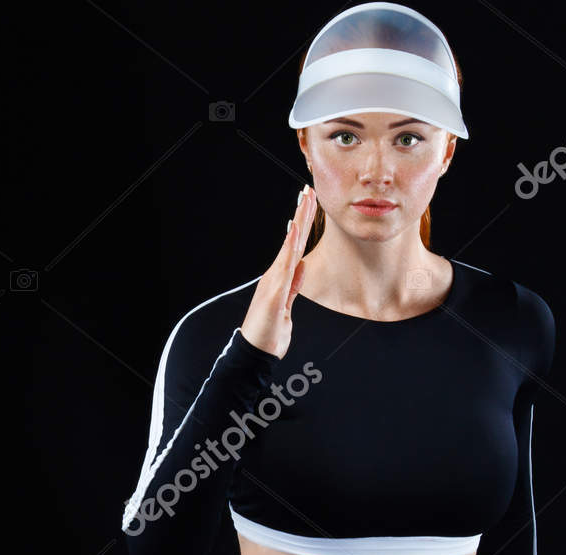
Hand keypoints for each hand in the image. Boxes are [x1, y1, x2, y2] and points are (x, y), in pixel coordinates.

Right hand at [240, 185, 315, 358]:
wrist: (256, 351)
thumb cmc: (269, 333)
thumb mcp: (287, 306)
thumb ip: (294, 286)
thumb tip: (302, 267)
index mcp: (281, 277)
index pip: (295, 246)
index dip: (303, 224)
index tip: (310, 204)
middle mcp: (276, 274)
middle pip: (293, 239)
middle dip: (302, 213)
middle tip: (309, 191)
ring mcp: (275, 280)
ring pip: (290, 245)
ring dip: (299, 221)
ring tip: (305, 200)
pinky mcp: (275, 290)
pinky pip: (286, 263)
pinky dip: (291, 244)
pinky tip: (296, 228)